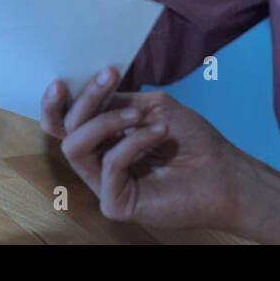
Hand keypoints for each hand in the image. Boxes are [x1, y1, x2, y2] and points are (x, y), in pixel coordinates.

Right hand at [40, 68, 243, 230]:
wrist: (223, 171)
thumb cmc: (192, 140)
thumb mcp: (152, 107)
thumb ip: (117, 103)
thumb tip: (86, 98)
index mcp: (104, 138)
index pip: (66, 122)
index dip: (56, 104)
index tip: (62, 82)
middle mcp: (99, 161)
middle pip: (66, 130)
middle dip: (84, 100)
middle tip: (108, 78)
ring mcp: (105, 183)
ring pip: (75, 147)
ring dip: (107, 121)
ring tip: (141, 115)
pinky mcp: (115, 203)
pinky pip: (108, 164)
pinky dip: (133, 142)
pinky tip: (159, 133)